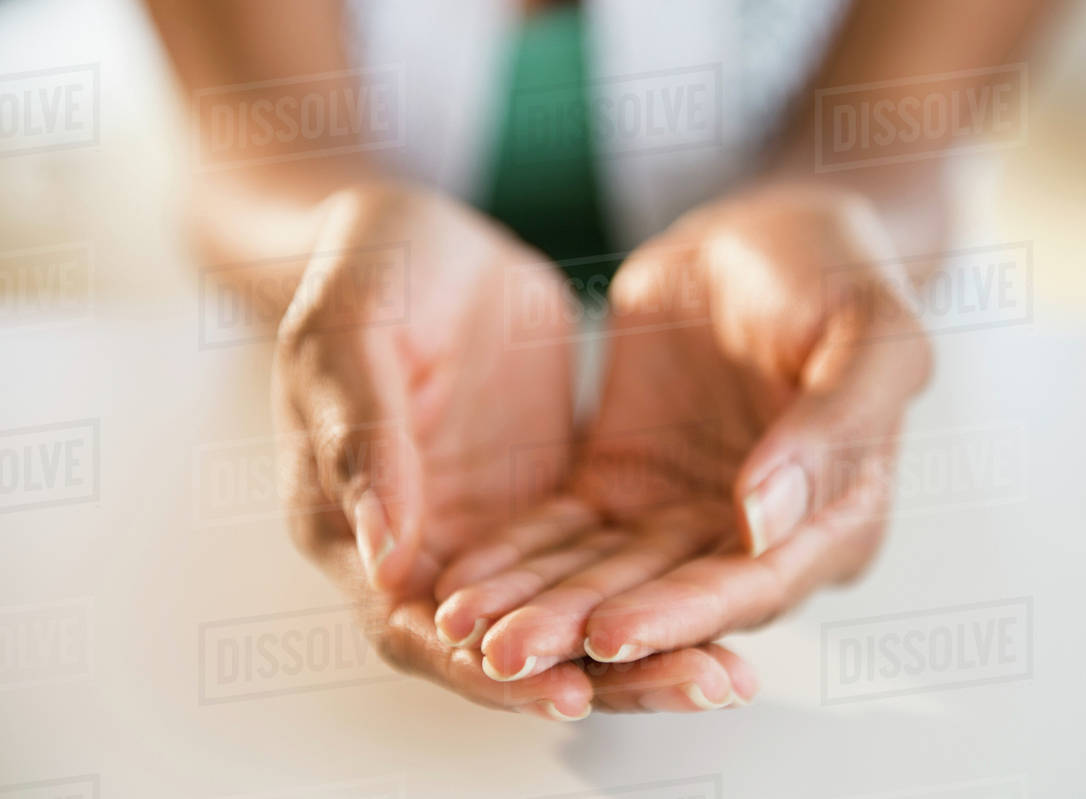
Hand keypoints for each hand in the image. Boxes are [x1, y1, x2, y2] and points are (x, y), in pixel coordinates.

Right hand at [271, 183, 757, 716]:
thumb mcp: (349, 337)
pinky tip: (722, 593)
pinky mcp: (544, 498)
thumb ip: (365, 443)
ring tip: (727, 670)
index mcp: (348, 525)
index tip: (568, 689)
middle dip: (600, 675)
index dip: (488, 670)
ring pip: (564, 611)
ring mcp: (489, 527)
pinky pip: (600, 557)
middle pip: (505, 647)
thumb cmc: (366, 269)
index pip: (414, 631)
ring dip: (642, 646)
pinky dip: (652, 585)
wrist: (423, 234)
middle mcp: (421, 547)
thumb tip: (385, 563)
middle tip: (695, 684)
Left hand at [433, 183, 932, 696]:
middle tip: (513, 652)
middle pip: (669, 599)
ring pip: (609, 576)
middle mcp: (757, 540)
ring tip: (468, 627)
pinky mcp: (625, 489)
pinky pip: (567, 531)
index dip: (684, 615)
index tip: (612, 632)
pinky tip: (463, 577)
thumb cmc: (837, 274)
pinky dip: (519, 555)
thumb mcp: (869, 334)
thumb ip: (834, 427)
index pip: (756, 586)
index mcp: (837, 520)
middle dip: (588, 627)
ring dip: (541, 605)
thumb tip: (768, 524)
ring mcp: (685, 517)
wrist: (765, 235)